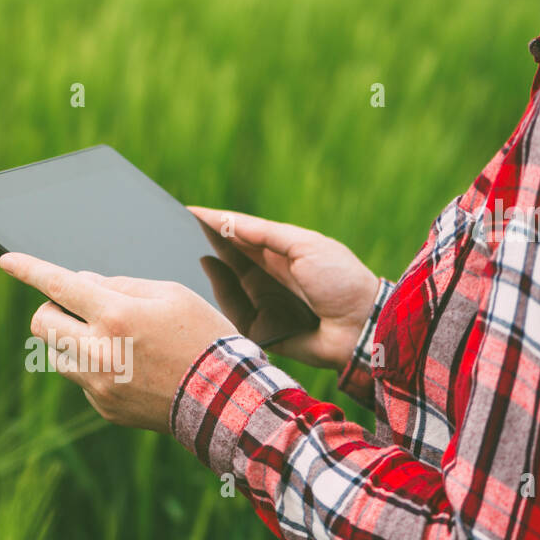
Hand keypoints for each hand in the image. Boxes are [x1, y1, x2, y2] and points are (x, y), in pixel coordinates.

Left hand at [0, 252, 239, 431]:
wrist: (225, 400)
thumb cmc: (204, 338)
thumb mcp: (170, 294)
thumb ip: (120, 285)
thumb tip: (81, 285)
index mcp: (116, 316)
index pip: (59, 285)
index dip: (28, 269)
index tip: (6, 261)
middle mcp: (99, 352)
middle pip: (42, 323)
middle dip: (52, 309)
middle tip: (76, 308)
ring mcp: (98, 385)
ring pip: (58, 354)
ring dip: (73, 341)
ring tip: (113, 342)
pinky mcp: (104, 407)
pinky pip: (83, 380)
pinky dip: (97, 369)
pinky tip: (133, 370)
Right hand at [188, 206, 379, 371]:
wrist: (359, 326)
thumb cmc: (339, 279)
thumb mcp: (304, 245)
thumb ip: (265, 233)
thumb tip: (227, 221)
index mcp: (283, 253)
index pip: (243, 234)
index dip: (218, 223)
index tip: (188, 211)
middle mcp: (269, 276)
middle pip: (229, 258)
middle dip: (207, 244)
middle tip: (180, 231)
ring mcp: (263, 302)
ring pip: (225, 283)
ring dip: (209, 267)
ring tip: (190, 249)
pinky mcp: (259, 329)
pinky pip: (230, 311)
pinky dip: (219, 293)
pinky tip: (209, 272)